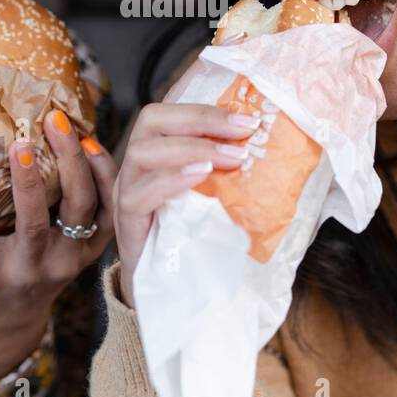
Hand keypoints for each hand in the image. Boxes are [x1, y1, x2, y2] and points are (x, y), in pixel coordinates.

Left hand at [0, 109, 118, 381]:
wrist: (6, 330)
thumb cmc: (33, 269)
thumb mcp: (62, 244)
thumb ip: (64, 204)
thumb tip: (50, 136)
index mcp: (87, 244)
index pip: (109, 203)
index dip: (104, 168)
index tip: (88, 136)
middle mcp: (66, 258)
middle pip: (79, 203)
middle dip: (70, 158)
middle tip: (55, 121)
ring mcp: (30, 269)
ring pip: (35, 221)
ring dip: (28, 181)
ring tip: (18, 144)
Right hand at [112, 101, 261, 307]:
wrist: (165, 287)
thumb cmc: (192, 236)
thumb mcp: (211, 196)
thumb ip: (226, 171)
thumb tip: (271, 149)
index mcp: (157, 152)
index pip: (170, 113)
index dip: (205, 108)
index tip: (248, 118)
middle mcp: (136, 166)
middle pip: (151, 120)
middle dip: (200, 119)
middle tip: (243, 131)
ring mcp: (126, 192)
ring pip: (142, 152)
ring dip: (191, 147)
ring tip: (232, 158)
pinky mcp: (126, 222)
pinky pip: (138, 193)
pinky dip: (172, 179)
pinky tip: (202, 176)